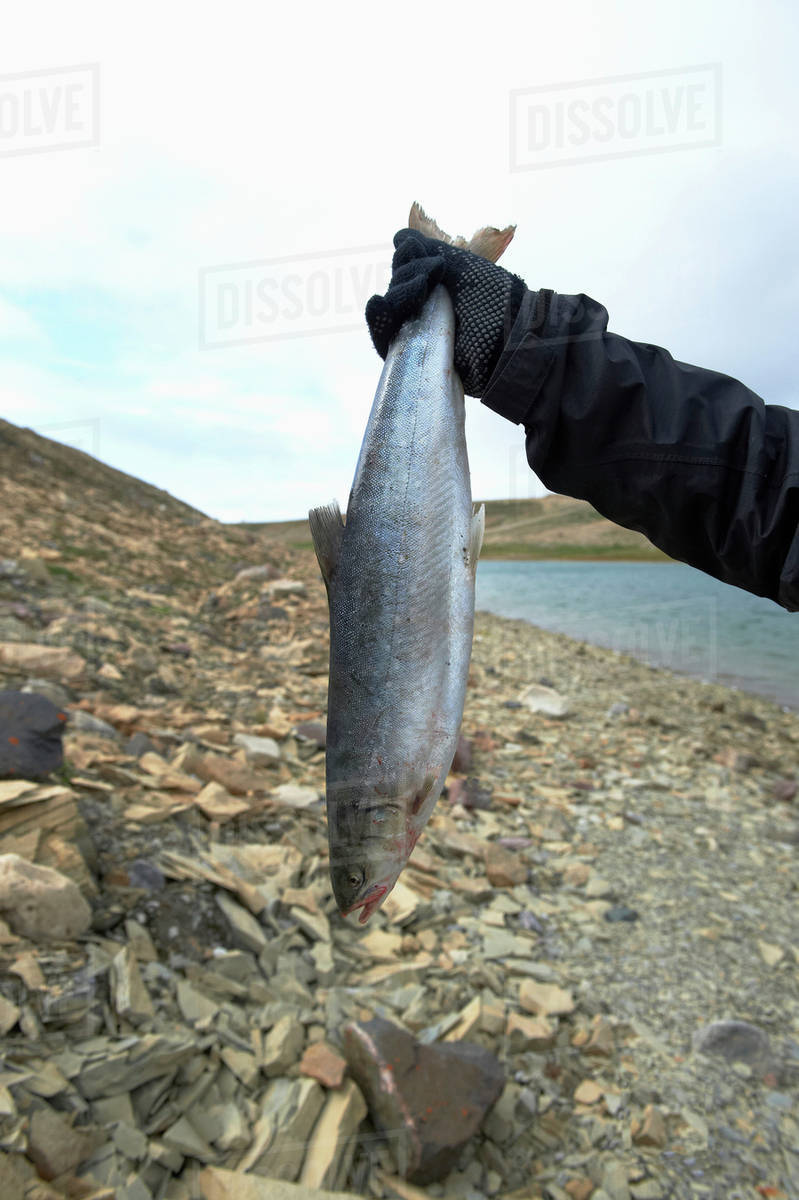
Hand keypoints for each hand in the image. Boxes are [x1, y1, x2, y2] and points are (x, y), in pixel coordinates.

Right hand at [365, 228, 527, 397]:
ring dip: (399, 293)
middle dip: (406, 275)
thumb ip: (430, 252)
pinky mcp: (410, 355)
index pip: (404, 272)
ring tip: (421, 286)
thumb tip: (400, 236)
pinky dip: (378, 320)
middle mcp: (422, 311)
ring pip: (389, 310)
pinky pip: (385, 339)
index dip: (405, 260)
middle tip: (432, 273)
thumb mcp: (462, 267)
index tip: (415, 249)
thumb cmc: (493, 300)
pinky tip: (378, 304)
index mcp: (434, 289)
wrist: (508, 337)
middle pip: (395, 289)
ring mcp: (415, 334)